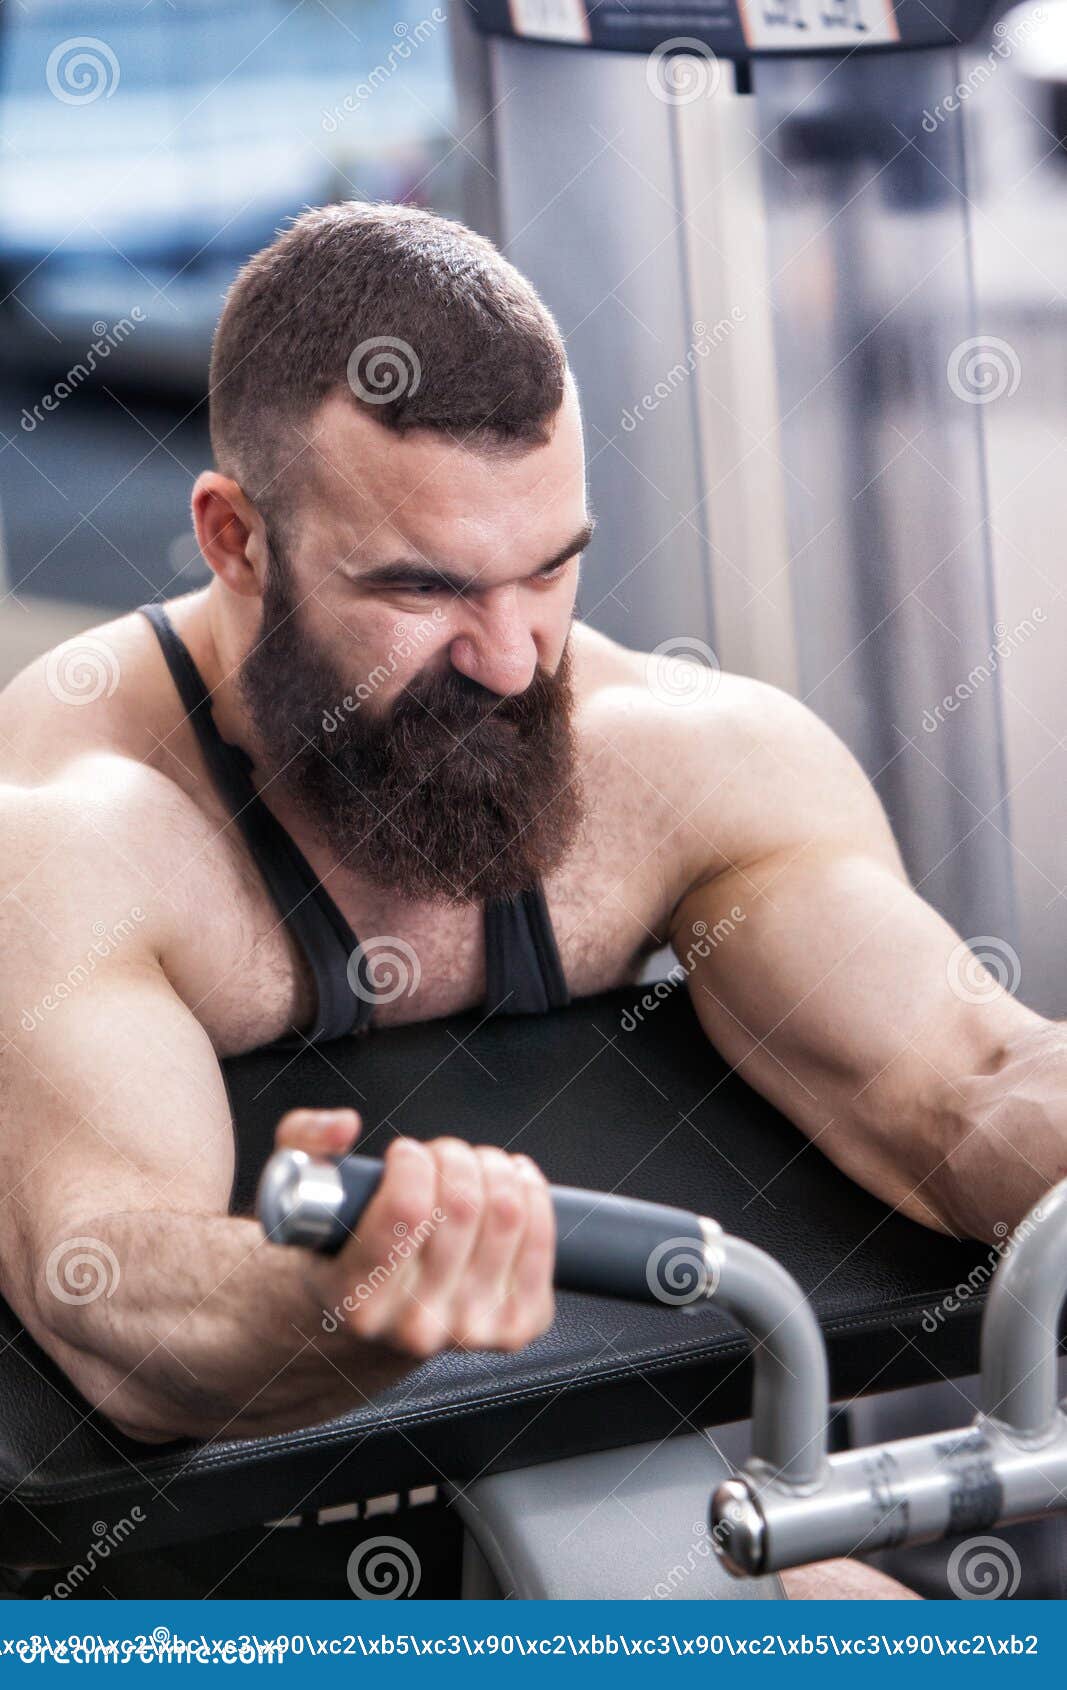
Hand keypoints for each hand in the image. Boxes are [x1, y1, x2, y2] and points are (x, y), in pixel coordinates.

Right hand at [274, 1109, 555, 1357]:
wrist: (366, 1322)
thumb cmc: (339, 1253)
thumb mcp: (293, 1195)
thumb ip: (303, 1141)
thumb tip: (343, 1125)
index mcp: (357, 1299)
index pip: (407, 1211)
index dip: (413, 1163)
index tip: (405, 1152)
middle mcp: (415, 1325)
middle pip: (462, 1206)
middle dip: (454, 1156)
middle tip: (439, 1155)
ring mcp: (470, 1330)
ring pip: (507, 1214)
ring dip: (493, 1168)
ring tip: (471, 1166)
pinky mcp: (514, 1327)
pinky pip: (543, 1240)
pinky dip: (531, 1193)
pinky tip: (510, 1182)